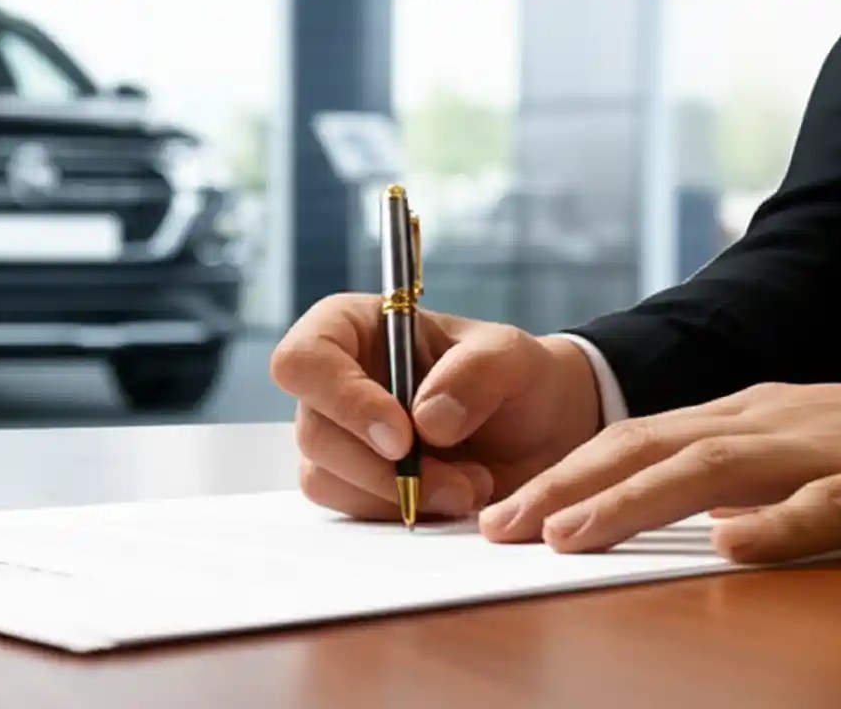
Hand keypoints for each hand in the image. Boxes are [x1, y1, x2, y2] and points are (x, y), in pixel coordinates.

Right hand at [270, 293, 601, 520]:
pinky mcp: (352, 484)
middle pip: (313, 431)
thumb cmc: (515, 378)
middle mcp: (333, 382)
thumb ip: (476, 373)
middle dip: (384, 468)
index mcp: (352, 328)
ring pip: (326, 479)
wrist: (537, 434)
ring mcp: (338, 437)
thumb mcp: (512, 357)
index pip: (303, 359)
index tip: (401, 436)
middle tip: (457, 482)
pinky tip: (449, 500)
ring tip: (469, 487)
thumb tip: (424, 420)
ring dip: (400, 496)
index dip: (342, 400)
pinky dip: (402, 513)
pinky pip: (352, 511)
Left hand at [479, 382, 840, 561]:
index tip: (506, 512)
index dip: (563, 474)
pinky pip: (826, 506)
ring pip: (713, 469)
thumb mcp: (790, 451)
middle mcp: (767, 422)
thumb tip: (681, 521)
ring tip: (570, 536)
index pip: (632, 441)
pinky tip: (733, 547)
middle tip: (502, 528)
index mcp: (741, 416)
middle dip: (567, 486)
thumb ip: (729, 478)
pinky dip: (777, 526)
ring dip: (634, 502)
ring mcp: (824, 448)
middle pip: (649, 447)